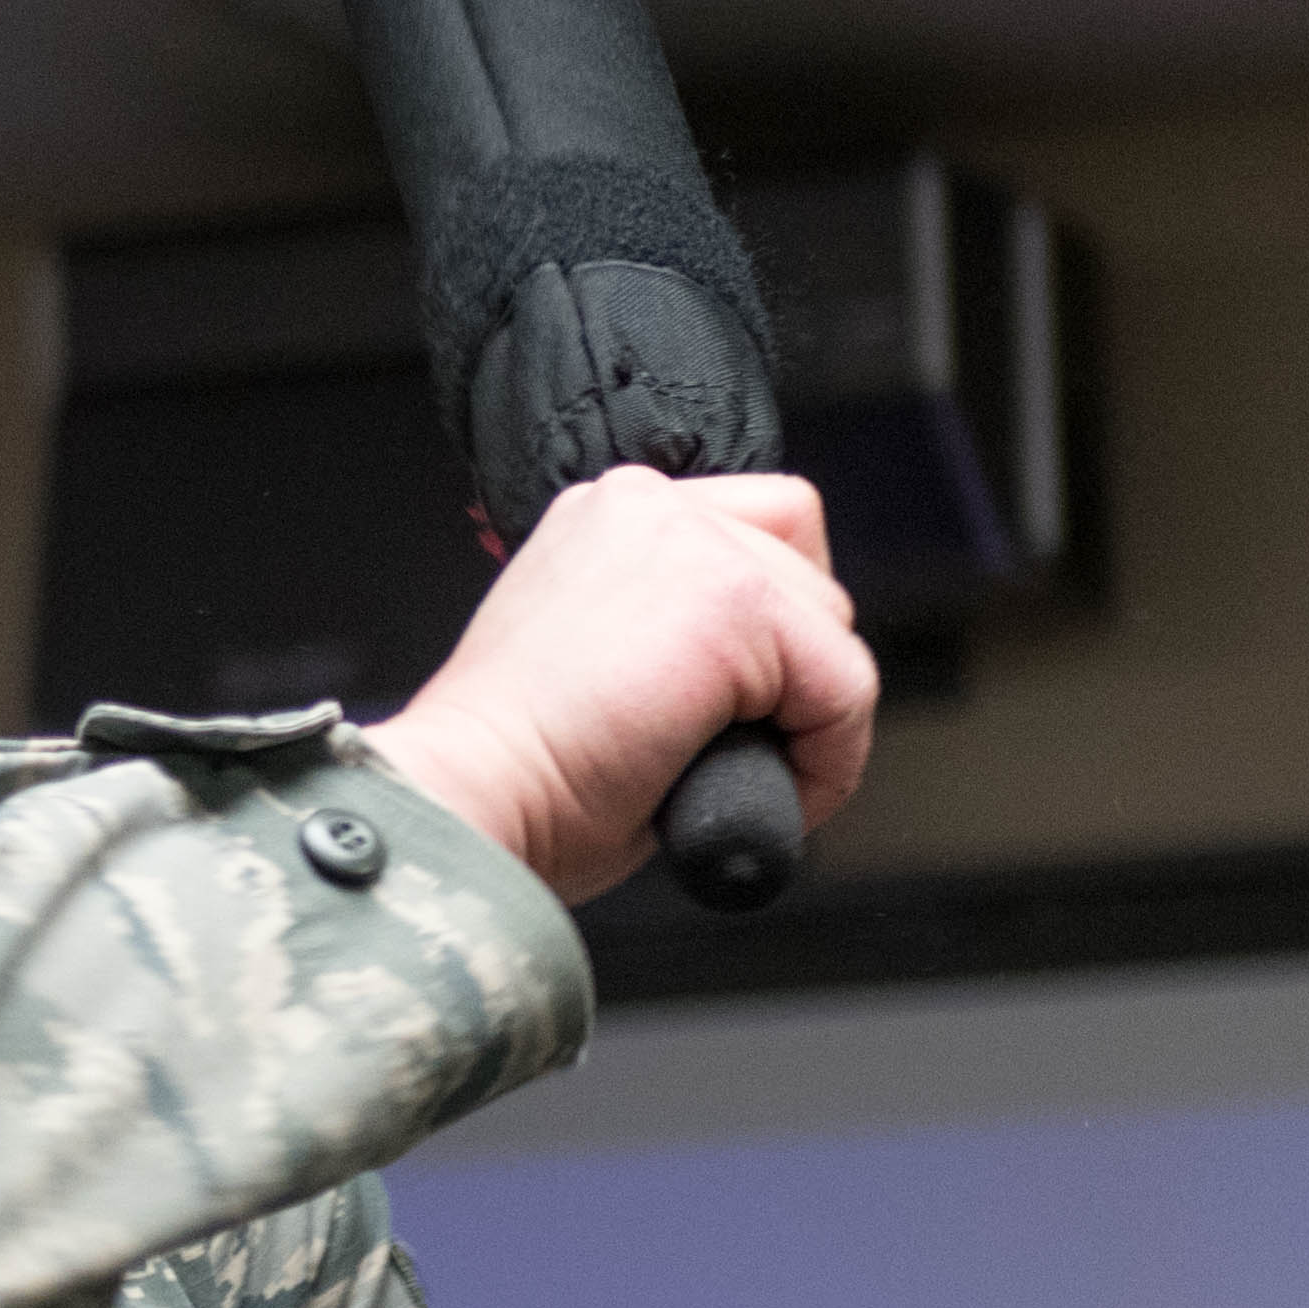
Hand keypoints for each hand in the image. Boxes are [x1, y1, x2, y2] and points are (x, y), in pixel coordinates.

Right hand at [373, 465, 878, 900]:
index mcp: (606, 515)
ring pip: (831, 631)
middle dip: (791, 674)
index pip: (755, 529)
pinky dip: (824, 761)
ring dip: (805, 721)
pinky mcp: (736, 604)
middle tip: (726, 750)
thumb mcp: (590, 662)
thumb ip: (666, 626)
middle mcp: (647, 505)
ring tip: (724, 778)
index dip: (766, 628)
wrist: (463, 801)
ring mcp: (695, 546)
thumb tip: (747, 671)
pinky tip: (752, 793)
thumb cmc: (504, 773)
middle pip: (807, 572)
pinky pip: (845, 689)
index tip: (727, 707)